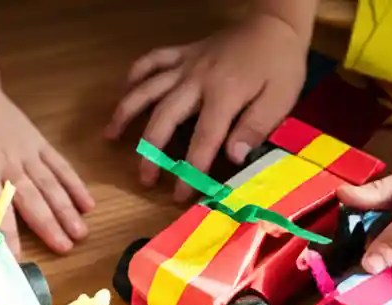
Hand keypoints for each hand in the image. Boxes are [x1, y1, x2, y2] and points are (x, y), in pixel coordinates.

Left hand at [0, 87, 93, 254]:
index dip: (6, 235)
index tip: (17, 259)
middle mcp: (5, 165)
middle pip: (30, 199)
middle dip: (49, 225)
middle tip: (65, 249)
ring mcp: (25, 153)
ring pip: (49, 184)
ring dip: (66, 210)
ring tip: (80, 234)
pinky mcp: (37, 143)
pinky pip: (59, 165)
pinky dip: (74, 184)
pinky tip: (87, 204)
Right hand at [106, 12, 307, 200]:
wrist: (275, 24)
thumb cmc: (281, 65)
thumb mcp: (280, 99)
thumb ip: (255, 127)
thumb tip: (233, 157)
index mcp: (223, 95)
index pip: (202, 141)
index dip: (190, 170)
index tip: (180, 194)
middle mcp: (197, 80)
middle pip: (165, 119)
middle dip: (150, 151)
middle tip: (144, 178)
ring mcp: (186, 64)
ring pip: (148, 89)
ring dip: (127, 112)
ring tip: (110, 135)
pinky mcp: (183, 52)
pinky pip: (153, 60)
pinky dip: (136, 73)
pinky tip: (125, 90)